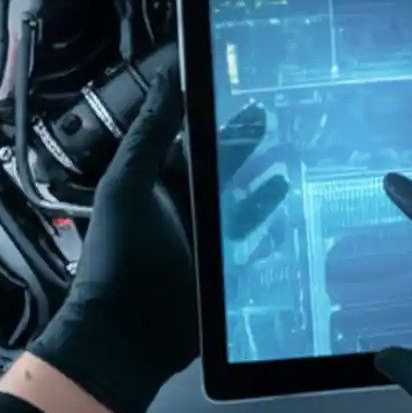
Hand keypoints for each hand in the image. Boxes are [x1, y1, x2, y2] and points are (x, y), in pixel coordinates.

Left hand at [30, 74, 285, 412]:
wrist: (127, 333)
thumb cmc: (120, 257)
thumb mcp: (129, 186)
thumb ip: (149, 134)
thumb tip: (166, 78)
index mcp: (156, 184)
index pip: (191, 142)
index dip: (214, 119)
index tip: (240, 92)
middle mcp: (182, 209)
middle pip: (221, 170)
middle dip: (247, 147)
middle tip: (278, 119)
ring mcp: (204, 241)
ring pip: (241, 203)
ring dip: (263, 182)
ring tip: (291, 159)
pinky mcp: (223, 270)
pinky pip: (252, 242)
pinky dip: (271, 226)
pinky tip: (290, 209)